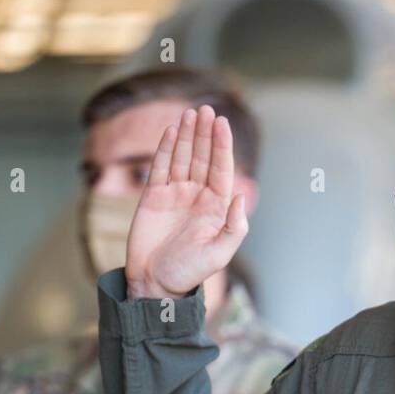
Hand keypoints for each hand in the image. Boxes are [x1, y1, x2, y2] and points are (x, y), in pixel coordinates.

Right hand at [124, 105, 247, 298]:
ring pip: (183, 157)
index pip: (221, 169)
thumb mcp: (218, 255)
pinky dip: (165, 148)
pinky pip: (160, 167)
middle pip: (203, 157)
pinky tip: (171, 130)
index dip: (221, 145)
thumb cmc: (188, 272)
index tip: (221, 123)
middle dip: (205, 133)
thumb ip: (234, 228)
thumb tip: (241, 196)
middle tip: (205, 110)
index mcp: (216, 207)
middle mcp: (197, 196)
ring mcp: (175, 194)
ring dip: (187, 135)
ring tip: (189, 113)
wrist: (154, 283)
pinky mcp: (153, 196)